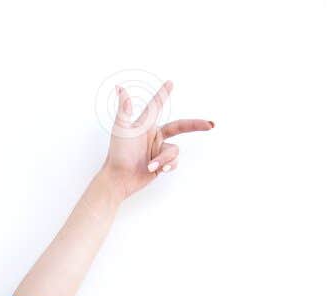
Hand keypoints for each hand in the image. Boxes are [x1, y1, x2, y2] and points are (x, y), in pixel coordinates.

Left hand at [100, 80, 213, 198]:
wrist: (117, 179)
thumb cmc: (117, 153)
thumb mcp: (121, 130)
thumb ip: (124, 109)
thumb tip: (120, 88)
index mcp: (146, 125)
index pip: (157, 106)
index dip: (164, 94)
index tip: (171, 82)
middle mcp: (155, 136)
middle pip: (180, 126)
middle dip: (196, 125)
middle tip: (211, 125)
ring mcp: (159, 150)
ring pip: (174, 149)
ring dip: (164, 158)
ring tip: (150, 165)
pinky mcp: (162, 163)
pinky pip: (173, 162)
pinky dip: (167, 165)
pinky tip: (155, 170)